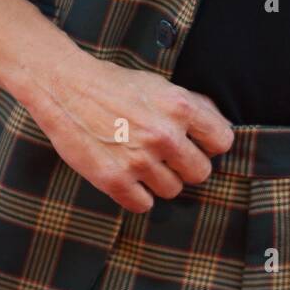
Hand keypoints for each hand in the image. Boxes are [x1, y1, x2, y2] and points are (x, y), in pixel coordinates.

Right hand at [23, 46, 234, 213]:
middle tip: (167, 156)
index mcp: (180, 106)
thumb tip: (218, 129)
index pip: (222, 141)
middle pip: (200, 172)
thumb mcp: (160, 85)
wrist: (66, 89)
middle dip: (186, 166)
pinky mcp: (114, 180)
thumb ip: (190, 107)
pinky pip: (143, 205)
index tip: (196, 143)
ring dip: (159, 180)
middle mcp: (164, 135)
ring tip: (140, 161)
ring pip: (172, 190)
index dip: (210, 144)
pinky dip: (136, 195)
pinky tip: (126, 175)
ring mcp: (139, 160)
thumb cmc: (115, 85)